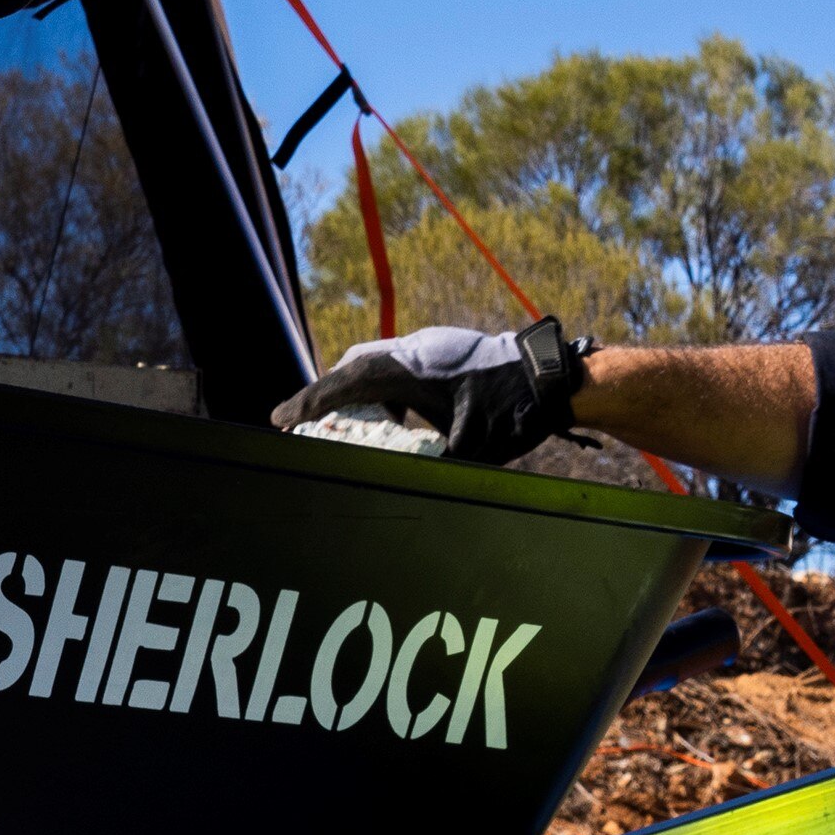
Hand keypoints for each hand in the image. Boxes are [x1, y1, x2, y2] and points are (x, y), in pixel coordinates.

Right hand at [269, 316, 583, 465]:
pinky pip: (401, 366)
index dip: (309, 400)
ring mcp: (433, 346)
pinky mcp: (447, 350)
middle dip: (326, 394)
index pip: (347, 381)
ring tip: (343, 424)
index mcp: (412, 367)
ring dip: (357, 391)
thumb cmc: (514, 410)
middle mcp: (416, 349)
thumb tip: (401, 488)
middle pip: (354, 366)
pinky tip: (395, 419)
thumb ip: (431, 466)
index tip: (279, 417)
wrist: (554, 377)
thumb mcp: (470, 448)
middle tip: (301, 420)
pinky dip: (385, 390)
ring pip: (377, 364)